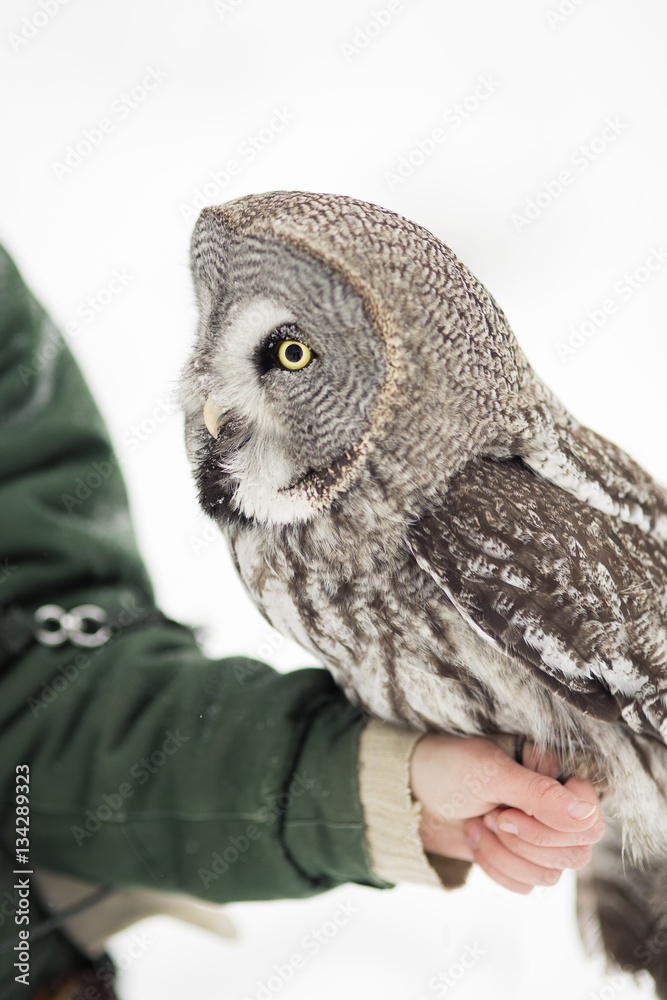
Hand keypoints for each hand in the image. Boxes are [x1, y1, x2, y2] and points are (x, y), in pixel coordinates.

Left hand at [410, 732, 604, 893]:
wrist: (410, 792)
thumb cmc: (447, 766)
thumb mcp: (490, 773)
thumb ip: (539, 794)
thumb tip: (587, 814)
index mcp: (554, 772)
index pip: (589, 814)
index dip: (555, 825)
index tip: (508, 811)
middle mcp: (554, 806)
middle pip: (575, 852)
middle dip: (525, 842)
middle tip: (490, 816)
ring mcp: (538, 835)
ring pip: (551, 875)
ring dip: (506, 855)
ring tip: (478, 823)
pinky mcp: (519, 859)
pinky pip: (527, 886)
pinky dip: (496, 868)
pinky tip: (475, 839)